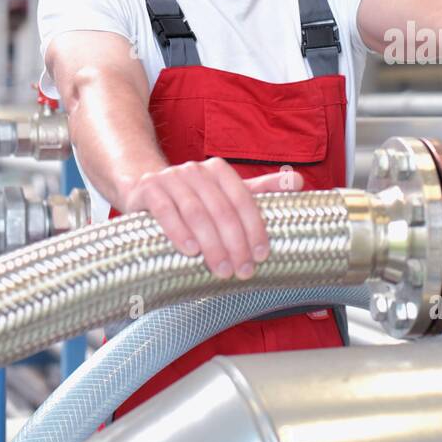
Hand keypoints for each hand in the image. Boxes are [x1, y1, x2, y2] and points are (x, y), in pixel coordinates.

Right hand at [121, 159, 303, 279]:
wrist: (142, 186)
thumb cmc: (192, 196)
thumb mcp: (226, 192)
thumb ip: (261, 189)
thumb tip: (298, 182)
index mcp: (219, 170)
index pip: (243, 200)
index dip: (254, 228)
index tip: (261, 255)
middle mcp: (196, 170)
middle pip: (222, 210)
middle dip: (235, 244)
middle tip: (242, 271)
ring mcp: (170, 179)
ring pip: (196, 213)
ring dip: (211, 244)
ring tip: (221, 269)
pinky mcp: (148, 191)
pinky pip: (166, 212)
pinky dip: (179, 232)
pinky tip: (191, 252)